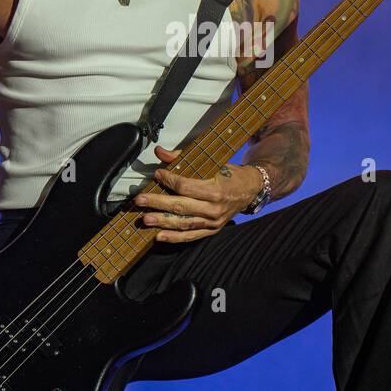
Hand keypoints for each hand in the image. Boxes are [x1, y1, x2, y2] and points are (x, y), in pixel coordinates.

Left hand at [133, 145, 264, 242]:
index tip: (157, 175)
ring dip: (162, 222)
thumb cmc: (230, 173)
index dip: (169, 180)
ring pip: (183, 223)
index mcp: (216, 189)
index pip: (186, 187)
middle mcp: (214, 208)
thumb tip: (161, 152)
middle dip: (158, 203)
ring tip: (145, 219)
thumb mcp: (213, 161)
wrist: (250, 190)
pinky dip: (174, 237)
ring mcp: (213, 222)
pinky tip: (158, 236)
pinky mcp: (211, 230)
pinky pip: (190, 236)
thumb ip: (184, 157)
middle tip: (140, 200)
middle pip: (181, 206)